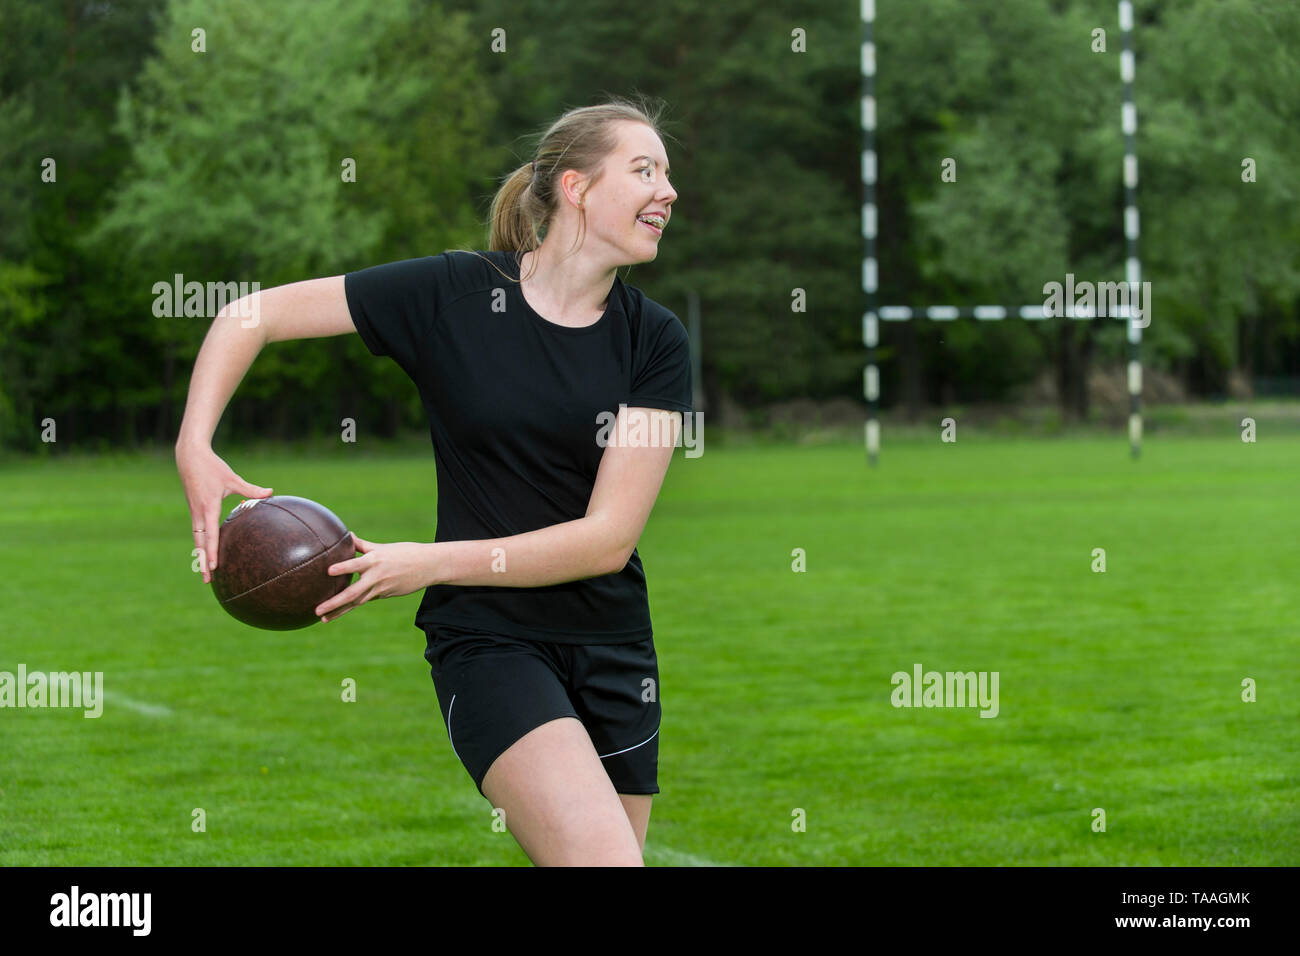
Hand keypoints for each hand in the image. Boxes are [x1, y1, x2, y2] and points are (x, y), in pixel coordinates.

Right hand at [176, 442, 272, 582]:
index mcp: (208, 507)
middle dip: (202, 562)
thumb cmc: (212, 467)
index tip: (213, 567)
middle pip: (200, 543)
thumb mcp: (232, 478)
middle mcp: (199, 513)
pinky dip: (200, 544)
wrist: (189, 456)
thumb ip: (250, 489)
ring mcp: (195, 512)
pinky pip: (197, 531)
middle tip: (206, 580)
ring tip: (204, 573)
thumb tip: (271, 492)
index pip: (210, 535)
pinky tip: (205, 553)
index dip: (211, 552)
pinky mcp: (194, 510)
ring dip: (200, 555)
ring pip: (197, 538)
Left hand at [316, 533, 435, 621]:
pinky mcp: (384, 595)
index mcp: (375, 561)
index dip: (343, 568)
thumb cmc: (405, 552)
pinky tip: (338, 612)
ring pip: (356, 602)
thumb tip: (347, 535)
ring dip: (339, 611)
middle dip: (334, 603)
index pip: (356, 564)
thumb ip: (363, 545)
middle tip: (317, 610)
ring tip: (323, 618)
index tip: (328, 571)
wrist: (428, 566)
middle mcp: (376, 577)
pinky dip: (351, 605)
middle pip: (352, 593)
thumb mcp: (384, 547)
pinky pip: (365, 600)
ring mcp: (381, 589)